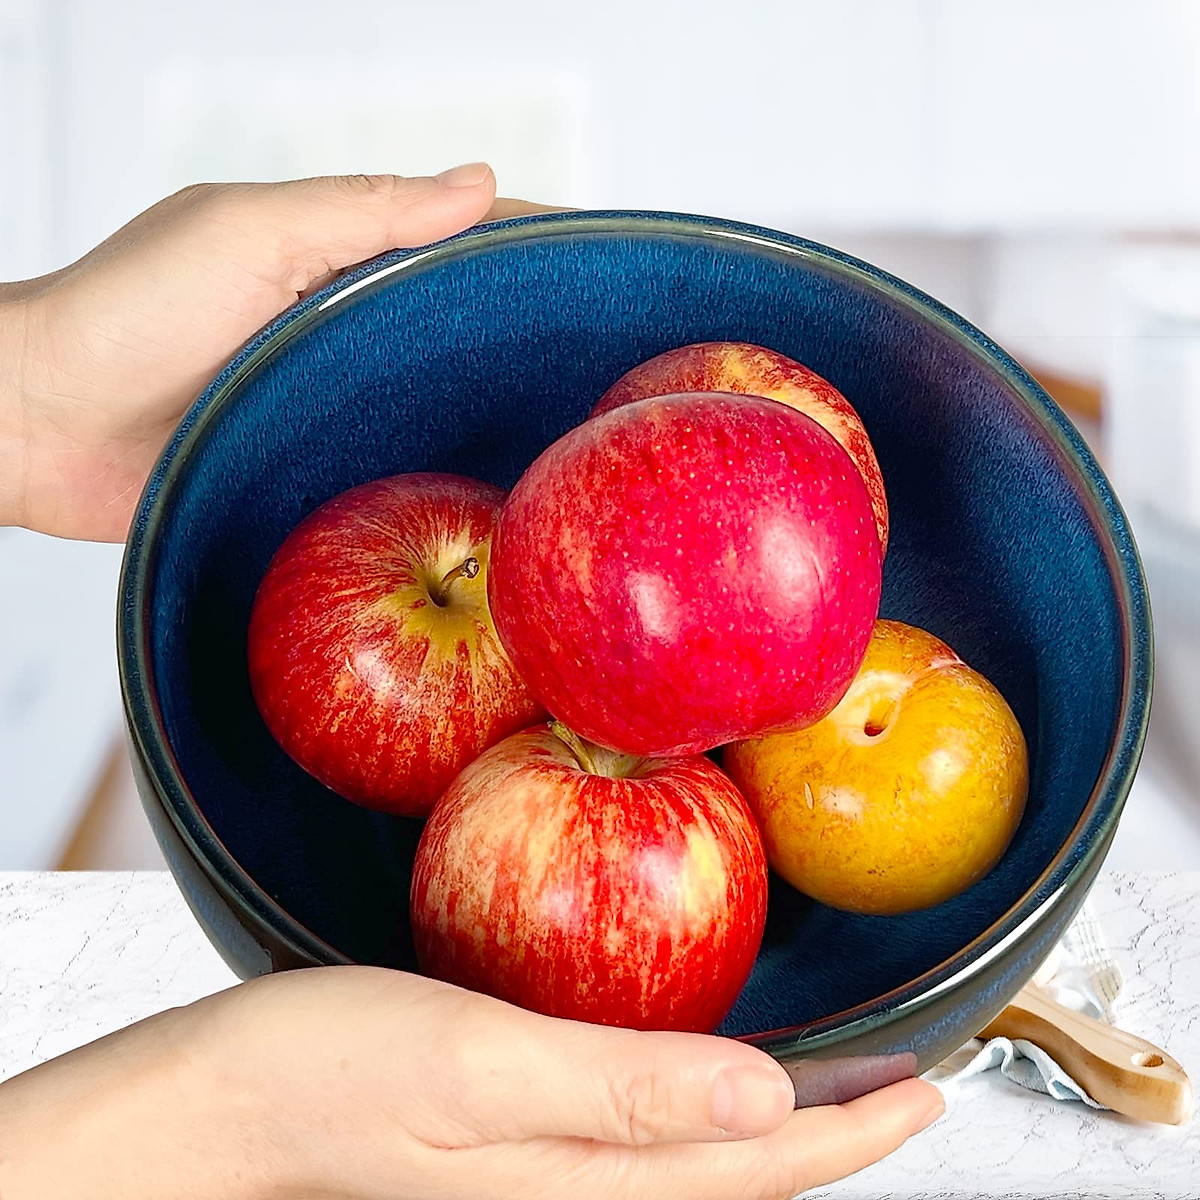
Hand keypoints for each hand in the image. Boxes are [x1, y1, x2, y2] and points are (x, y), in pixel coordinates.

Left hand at [0, 164, 548, 541]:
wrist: (41, 424)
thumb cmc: (129, 312)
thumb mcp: (253, 232)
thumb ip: (366, 209)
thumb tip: (482, 181)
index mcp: (337, 257)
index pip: (455, 238)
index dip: (527, 243)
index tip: (601, 263)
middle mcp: (343, 328)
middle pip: (457, 324)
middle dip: (528, 335)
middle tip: (611, 362)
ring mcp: (333, 402)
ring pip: (434, 401)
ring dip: (493, 412)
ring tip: (578, 434)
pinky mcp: (316, 469)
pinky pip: (395, 468)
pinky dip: (441, 472)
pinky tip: (495, 490)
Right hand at [0, 965, 941, 1198]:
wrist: (226, 1104)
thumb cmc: (332, 1074)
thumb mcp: (479, 1067)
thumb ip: (623, 1090)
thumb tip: (766, 1098)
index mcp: (588, 1180)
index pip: (759, 1165)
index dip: (858, 1133)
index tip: (931, 1091)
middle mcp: (579, 1191)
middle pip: (742, 1172)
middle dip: (835, 1133)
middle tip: (905, 1084)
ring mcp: (546, 1177)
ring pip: (699, 1157)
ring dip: (773, 1122)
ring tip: (832, 1083)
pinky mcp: (516, 1147)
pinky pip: (642, 1137)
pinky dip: (700, 1106)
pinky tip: (702, 1073)